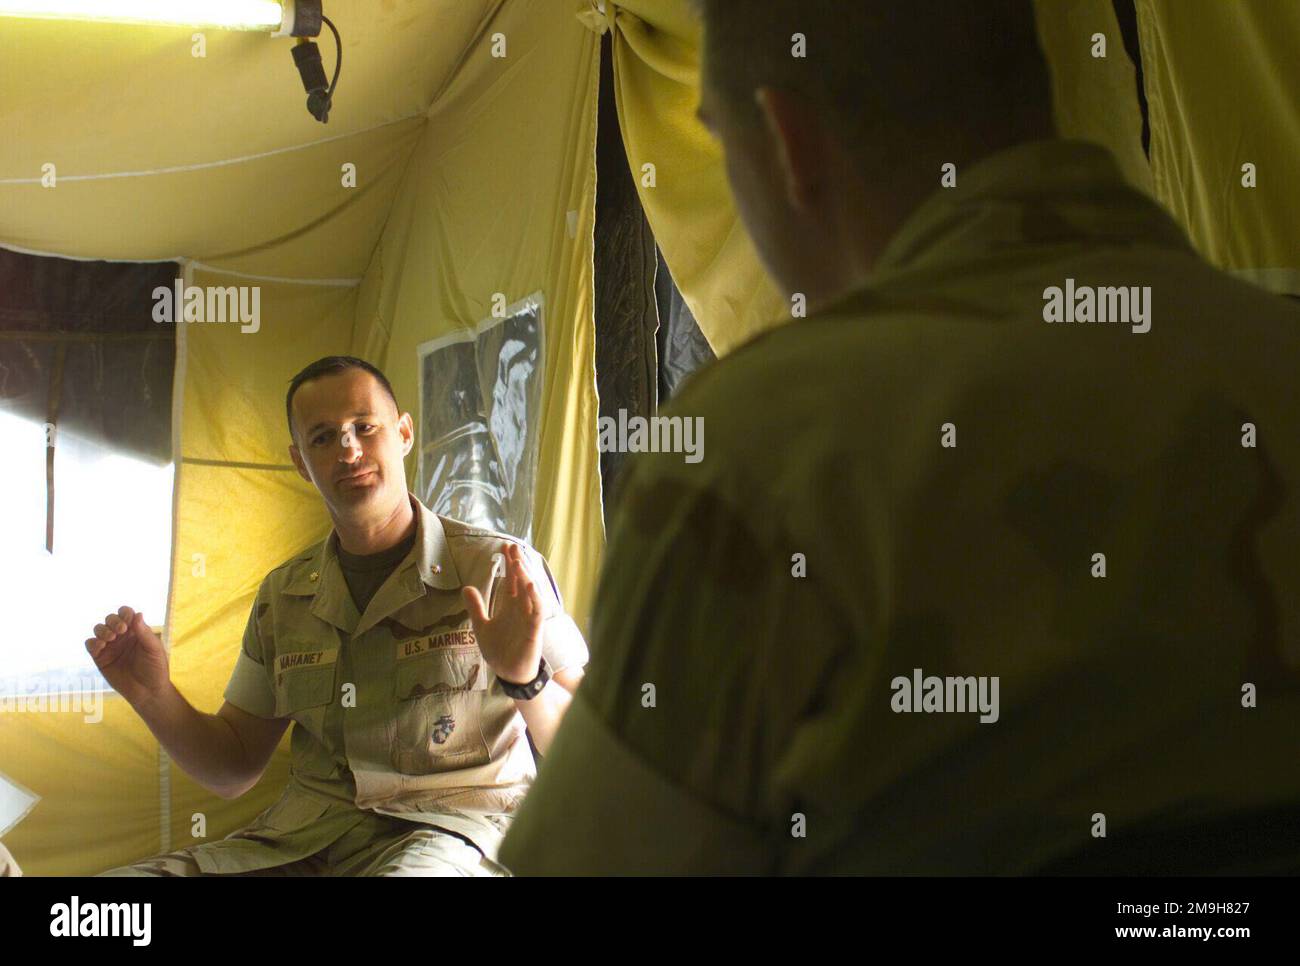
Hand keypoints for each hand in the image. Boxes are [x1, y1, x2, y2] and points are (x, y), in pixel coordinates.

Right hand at [85, 606, 170, 708]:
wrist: (147, 691)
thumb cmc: (155, 669)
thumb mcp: (154, 649)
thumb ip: (144, 632)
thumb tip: (138, 614)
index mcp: (136, 631)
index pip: (126, 614)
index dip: (124, 613)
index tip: (128, 622)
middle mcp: (122, 636)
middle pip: (110, 619)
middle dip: (113, 621)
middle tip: (120, 631)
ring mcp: (110, 647)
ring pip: (99, 629)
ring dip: (102, 630)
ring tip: (111, 639)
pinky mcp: (100, 658)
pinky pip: (90, 645)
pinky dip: (92, 643)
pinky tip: (100, 647)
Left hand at [462, 543, 543, 684]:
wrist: (509, 673)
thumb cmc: (499, 650)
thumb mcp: (482, 626)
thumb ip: (476, 608)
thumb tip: (466, 587)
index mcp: (510, 605)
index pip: (511, 580)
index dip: (509, 564)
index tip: (505, 547)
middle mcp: (521, 608)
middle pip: (521, 581)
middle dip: (518, 564)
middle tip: (513, 546)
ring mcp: (529, 618)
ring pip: (530, 593)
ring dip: (526, 577)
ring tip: (518, 562)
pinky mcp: (534, 630)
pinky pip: (537, 611)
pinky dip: (535, 599)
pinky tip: (530, 586)